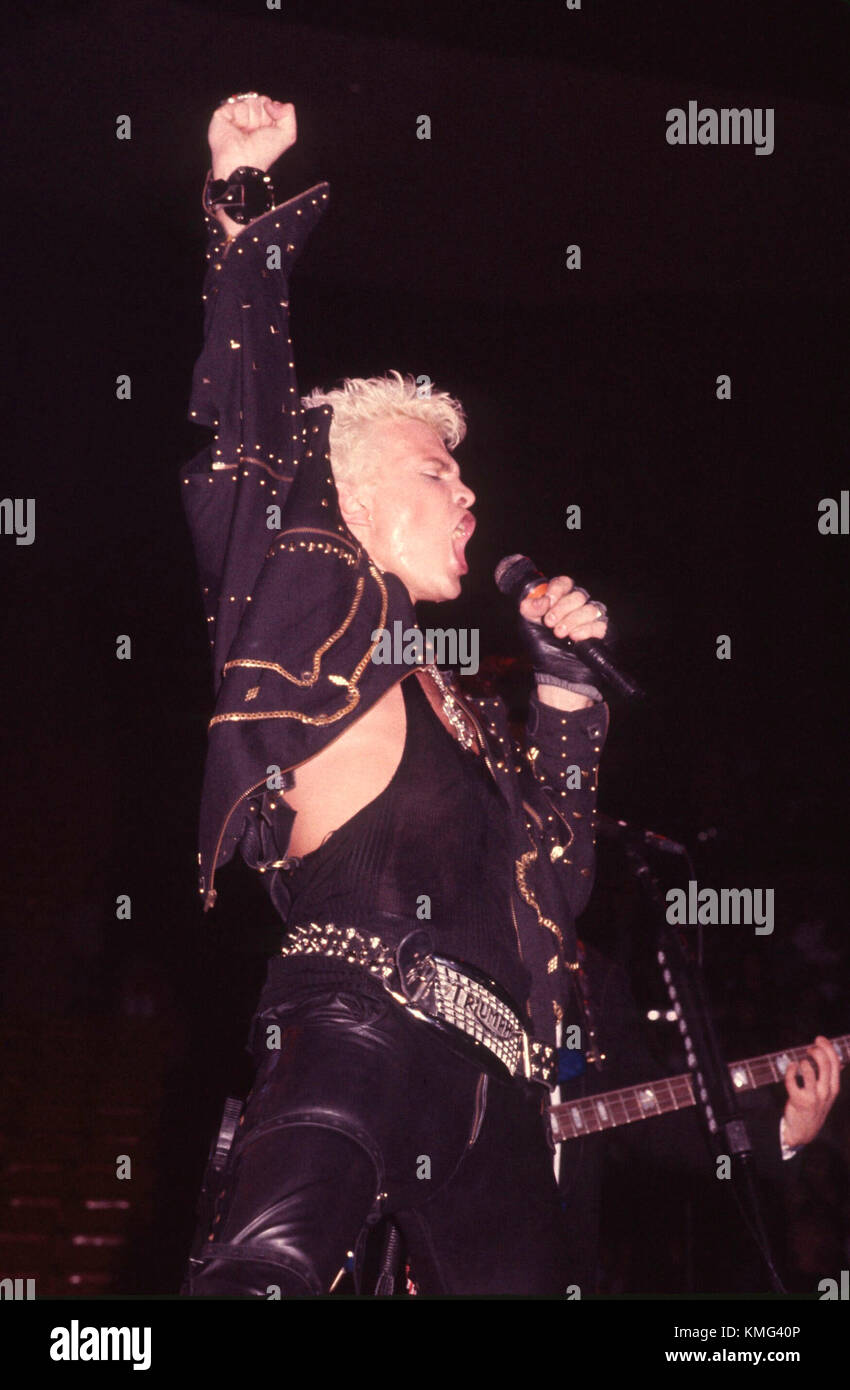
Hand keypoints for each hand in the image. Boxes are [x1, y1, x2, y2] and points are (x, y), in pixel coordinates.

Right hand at [208, 94, 296, 178]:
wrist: (244, 161)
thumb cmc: (263, 152)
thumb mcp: (287, 135)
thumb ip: (289, 113)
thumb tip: (273, 103)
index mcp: (263, 122)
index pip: (270, 103)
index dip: (272, 113)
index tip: (268, 129)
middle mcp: (250, 118)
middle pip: (261, 99)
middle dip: (263, 115)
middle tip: (257, 132)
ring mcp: (236, 115)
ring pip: (250, 100)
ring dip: (252, 118)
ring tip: (246, 132)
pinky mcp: (222, 114)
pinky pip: (237, 104)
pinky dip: (240, 117)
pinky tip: (237, 128)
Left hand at [518, 575, 608, 709]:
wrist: (555, 672)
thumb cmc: (542, 647)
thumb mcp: (528, 625)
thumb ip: (530, 608)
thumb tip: (543, 600)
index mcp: (560, 599)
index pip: (564, 583)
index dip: (557, 590)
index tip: (547, 602)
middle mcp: (577, 605)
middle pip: (577, 595)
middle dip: (562, 609)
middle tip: (550, 624)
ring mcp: (591, 618)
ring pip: (590, 608)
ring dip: (572, 621)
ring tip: (560, 634)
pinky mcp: (602, 631)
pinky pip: (600, 624)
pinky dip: (586, 630)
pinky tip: (575, 638)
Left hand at [782, 1036, 841, 1148]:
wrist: (804, 1132)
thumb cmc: (814, 1108)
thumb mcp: (827, 1094)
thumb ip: (829, 1077)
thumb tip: (834, 1059)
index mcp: (834, 1088)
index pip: (835, 1063)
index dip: (827, 1047)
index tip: (819, 1039)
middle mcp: (826, 1092)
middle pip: (825, 1064)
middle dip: (816, 1050)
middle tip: (809, 1048)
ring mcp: (813, 1097)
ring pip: (809, 1070)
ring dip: (803, 1061)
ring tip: (800, 1061)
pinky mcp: (799, 1100)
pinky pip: (792, 1080)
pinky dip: (790, 1070)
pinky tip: (790, 1067)